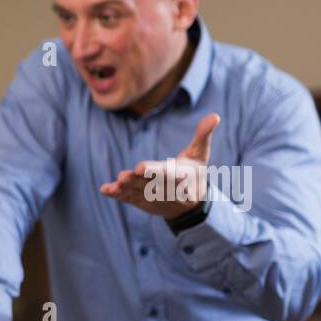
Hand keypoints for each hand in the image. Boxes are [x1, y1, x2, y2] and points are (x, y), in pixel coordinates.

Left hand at [99, 112, 220, 218]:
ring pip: (136, 193)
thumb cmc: (193, 173)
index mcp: (179, 177)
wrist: (190, 204)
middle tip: (125, 175)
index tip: (140, 166)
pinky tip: (105, 190)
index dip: (153, 171)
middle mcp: (164, 189)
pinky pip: (127, 199)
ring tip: (115, 183)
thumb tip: (215, 115)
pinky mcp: (141, 202)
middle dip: (136, 180)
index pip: (165, 174)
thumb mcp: (200, 154)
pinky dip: (117, 195)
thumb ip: (203, 135)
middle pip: (148, 184)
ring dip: (125, 189)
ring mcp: (152, 198)